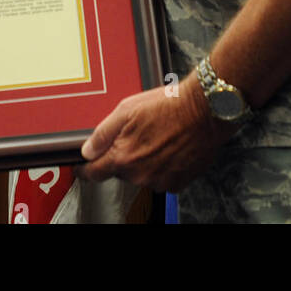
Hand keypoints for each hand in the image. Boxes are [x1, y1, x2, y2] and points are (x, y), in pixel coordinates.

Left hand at [77, 75, 231, 192]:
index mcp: (122, 158)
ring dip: (143, 162)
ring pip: (141, 175)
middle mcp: (139, 175)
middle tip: (135, 135)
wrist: (204, 111)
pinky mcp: (177, 183)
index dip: (86, 168)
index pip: (93, 174)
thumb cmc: (168, 106)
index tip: (85, 165)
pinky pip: (161, 178)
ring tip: (156, 137)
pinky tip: (168, 147)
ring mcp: (159, 182)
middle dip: (122, 156)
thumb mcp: (126, 110)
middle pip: (119, 172)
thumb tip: (87, 150)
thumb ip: (103, 133)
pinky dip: (162, 167)